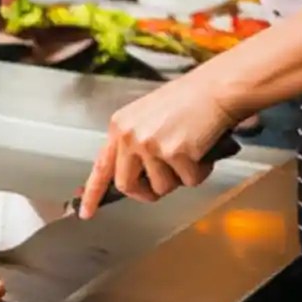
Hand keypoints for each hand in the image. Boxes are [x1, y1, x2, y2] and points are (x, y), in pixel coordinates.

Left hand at [78, 74, 240, 218]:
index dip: (93, 193)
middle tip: (162, 185)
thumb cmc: (188, 101)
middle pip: (127, 185)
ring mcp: (150, 146)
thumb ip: (135, 144)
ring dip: (178, 178)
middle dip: (146, 192)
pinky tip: (202, 152)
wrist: (215, 89)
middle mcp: (129, 137)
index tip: (85, 212)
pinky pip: (189, 181)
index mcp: (119, 127)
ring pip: (161, 187)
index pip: (101, 166)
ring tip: (189, 154)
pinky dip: (200, 172)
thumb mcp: (146, 118)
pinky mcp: (176, 153)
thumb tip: (137, 176)